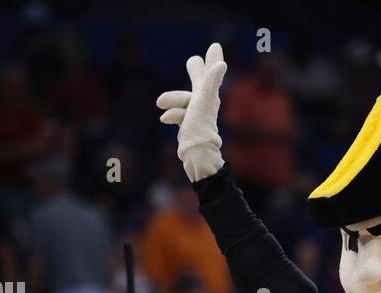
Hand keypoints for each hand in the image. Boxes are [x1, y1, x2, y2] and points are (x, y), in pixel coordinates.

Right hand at [156, 42, 227, 182]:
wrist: (196, 157)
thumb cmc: (199, 129)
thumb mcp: (203, 103)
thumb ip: (209, 82)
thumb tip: (221, 63)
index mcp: (209, 96)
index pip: (210, 73)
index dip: (211, 60)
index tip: (215, 48)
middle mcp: (206, 105)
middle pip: (200, 83)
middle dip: (195, 73)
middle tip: (194, 61)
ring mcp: (198, 116)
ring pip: (185, 101)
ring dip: (173, 100)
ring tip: (159, 103)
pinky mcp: (190, 127)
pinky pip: (180, 115)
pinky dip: (173, 114)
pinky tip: (164, 118)